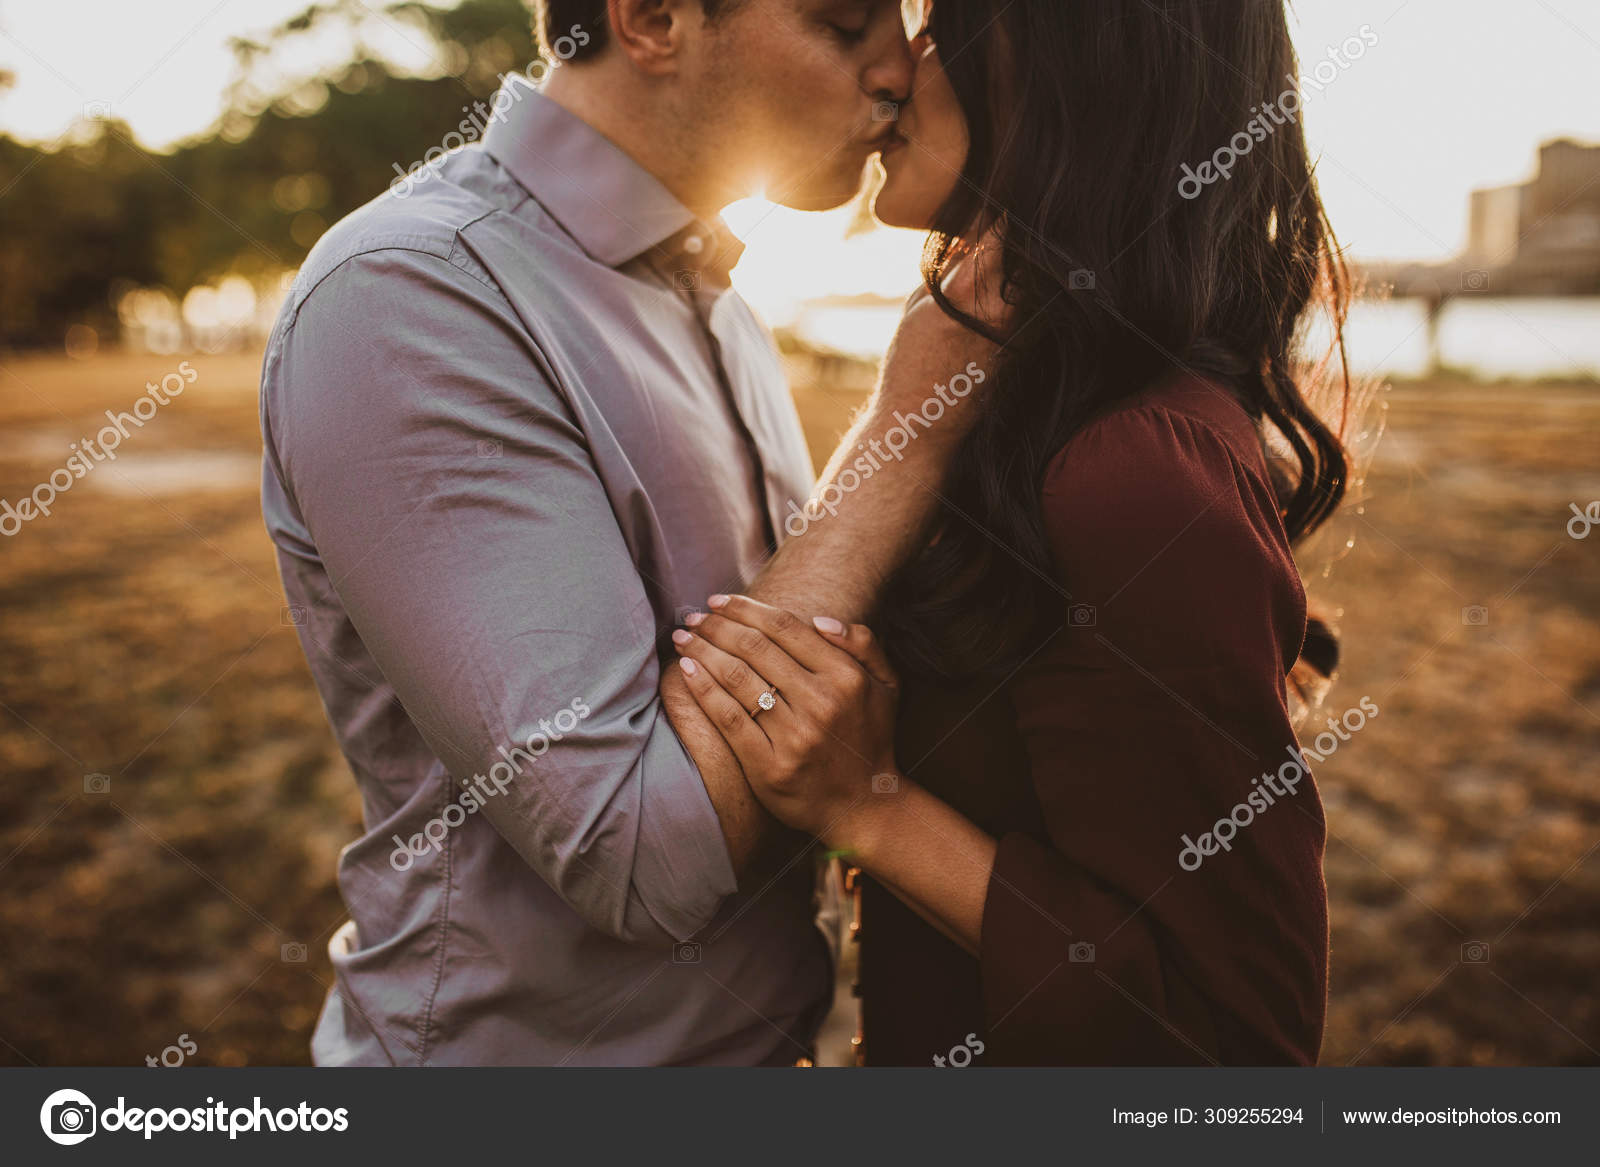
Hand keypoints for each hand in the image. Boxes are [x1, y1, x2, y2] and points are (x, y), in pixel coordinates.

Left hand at [671, 594, 899, 844]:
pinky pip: (729, 718)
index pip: (784, 628)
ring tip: (683, 638)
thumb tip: (819, 619)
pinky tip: (688, 671)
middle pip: (755, 648)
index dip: (746, 609)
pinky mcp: (769, 766)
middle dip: (717, 626)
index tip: (719, 601)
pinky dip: (704, 690)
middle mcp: (821, 702)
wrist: (864, 806)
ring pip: (738, 678)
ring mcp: (794, 736)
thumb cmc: (870, 739)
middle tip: (693, 617)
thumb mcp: (886, 686)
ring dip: (704, 651)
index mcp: (845, 677)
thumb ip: (862, 644)